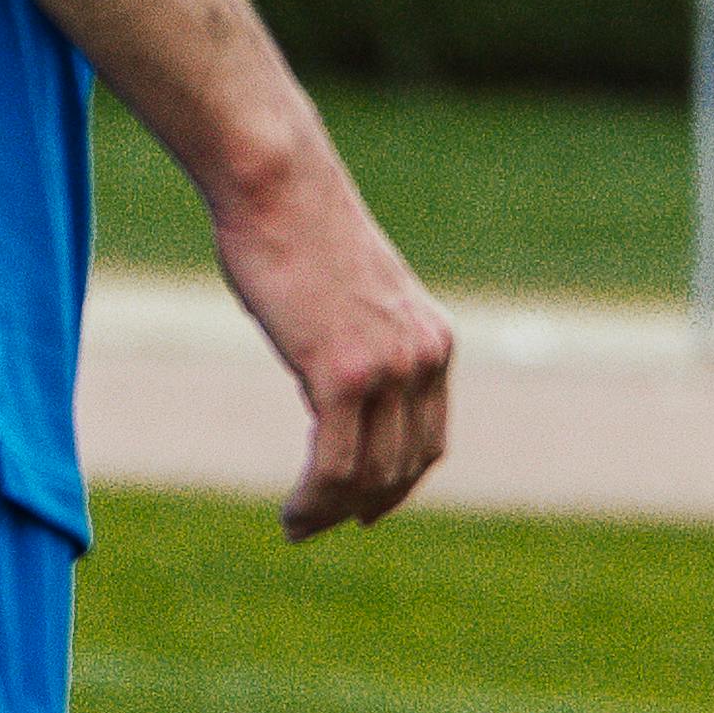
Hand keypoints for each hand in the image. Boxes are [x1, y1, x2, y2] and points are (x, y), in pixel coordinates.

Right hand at [210, 131, 454, 539]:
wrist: (279, 185)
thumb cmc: (298, 233)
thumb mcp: (352, 298)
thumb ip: (362, 344)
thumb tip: (337, 388)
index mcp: (434, 340)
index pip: (429, 439)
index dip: (397, 485)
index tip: (362, 511)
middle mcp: (425, 356)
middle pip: (405, 466)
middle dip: (362, 506)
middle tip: (315, 527)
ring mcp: (390, 368)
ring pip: (371, 474)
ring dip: (332, 512)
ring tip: (297, 526)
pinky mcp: (345, 373)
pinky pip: (335, 465)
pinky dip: (315, 501)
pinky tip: (293, 513)